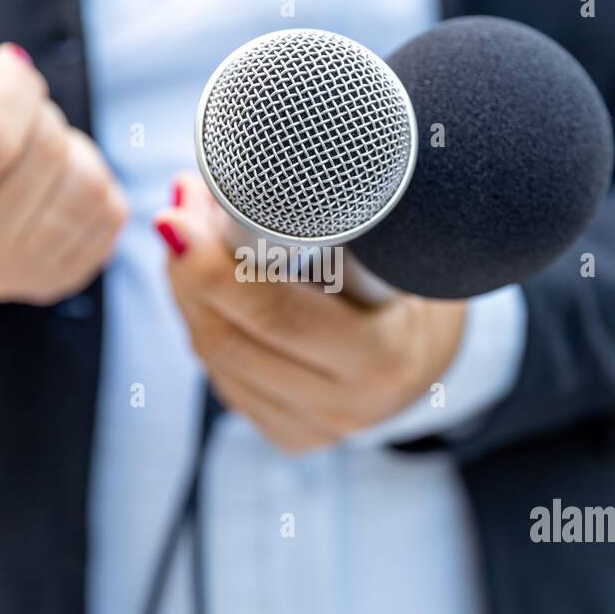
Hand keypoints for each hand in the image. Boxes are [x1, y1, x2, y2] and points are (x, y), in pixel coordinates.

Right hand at [0, 0, 126, 303]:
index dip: (12, 86)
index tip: (9, 61)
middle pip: (41, 158)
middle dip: (39, 110)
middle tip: (18, 105)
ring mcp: (12, 274)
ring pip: (86, 186)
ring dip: (69, 145)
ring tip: (32, 142)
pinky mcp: (59, 278)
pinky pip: (111, 213)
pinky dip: (94, 178)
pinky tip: (54, 176)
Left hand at [154, 173, 466, 452]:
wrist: (436, 348)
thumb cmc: (413, 279)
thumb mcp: (393, 242)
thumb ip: (328, 215)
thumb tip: (233, 178)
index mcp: (382, 356)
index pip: (273, 312)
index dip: (211, 263)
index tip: (178, 213)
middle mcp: (347, 405)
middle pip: (226, 336)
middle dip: (188, 266)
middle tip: (178, 206)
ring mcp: (315, 428)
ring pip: (212, 356)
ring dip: (188, 289)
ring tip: (191, 232)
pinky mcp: (288, 434)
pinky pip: (220, 376)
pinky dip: (204, 322)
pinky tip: (208, 284)